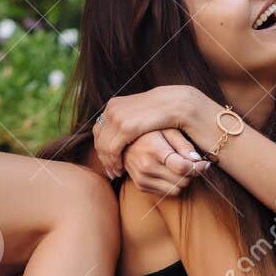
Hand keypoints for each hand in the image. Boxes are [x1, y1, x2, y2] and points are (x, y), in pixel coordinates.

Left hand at [94, 86, 208, 177]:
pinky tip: (120, 169)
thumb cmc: (162, 112)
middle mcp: (112, 109)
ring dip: (107, 161)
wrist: (177, 103)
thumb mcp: (140, 113)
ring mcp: (117, 117)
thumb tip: (115, 128)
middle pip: (98, 137)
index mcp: (114, 104)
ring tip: (115, 172)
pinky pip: (112, 149)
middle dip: (102, 155)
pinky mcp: (126, 127)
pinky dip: (114, 161)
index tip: (106, 159)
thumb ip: (128, 118)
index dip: (101, 145)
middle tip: (109, 170)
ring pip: (103, 145)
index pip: (99, 128)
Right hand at [123, 128, 209, 195]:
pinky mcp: (141, 186)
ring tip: (180, 167)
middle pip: (182, 181)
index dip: (198, 168)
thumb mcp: (167, 130)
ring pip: (176, 190)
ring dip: (183, 180)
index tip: (205, 163)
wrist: (123, 141)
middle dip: (191, 174)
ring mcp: (142, 179)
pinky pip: (167, 193)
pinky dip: (172, 184)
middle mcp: (147, 167)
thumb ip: (183, 144)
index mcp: (154, 150)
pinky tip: (169, 172)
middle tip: (193, 164)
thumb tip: (197, 160)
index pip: (182, 168)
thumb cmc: (150, 132)